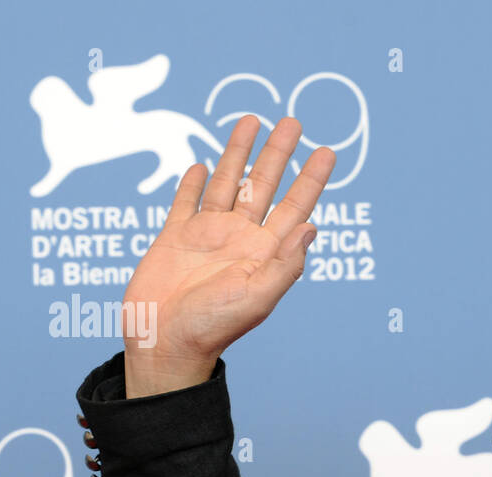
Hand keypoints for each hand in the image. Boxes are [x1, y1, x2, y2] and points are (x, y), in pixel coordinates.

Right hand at [121, 115, 335, 396]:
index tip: (326, 151)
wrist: (164, 341)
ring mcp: (207, 235)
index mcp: (264, 252)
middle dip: (278, 154)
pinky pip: (185, 202)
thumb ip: (285, 263)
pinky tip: (199, 164)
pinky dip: (191, 182)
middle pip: (263, 185)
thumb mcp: (258, 296)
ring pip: (225, 183)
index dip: (311, 180)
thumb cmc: (214, 326)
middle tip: (293, 121)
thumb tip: (312, 225)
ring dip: (238, 153)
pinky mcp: (174, 237)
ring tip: (250, 120)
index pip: (295, 207)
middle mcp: (239, 238)